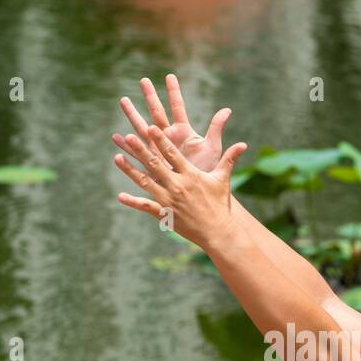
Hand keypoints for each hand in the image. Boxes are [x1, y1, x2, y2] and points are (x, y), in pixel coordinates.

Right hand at [113, 74, 232, 173]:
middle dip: (150, 96)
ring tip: (123, 100)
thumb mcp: (212, 148)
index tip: (170, 76)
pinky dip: (126, 146)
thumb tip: (227, 110)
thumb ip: (216, 129)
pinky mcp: (152, 164)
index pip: (178, 108)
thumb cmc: (208, 170)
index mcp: (184, 132)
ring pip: (143, 128)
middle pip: (157, 113)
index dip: (174, 93)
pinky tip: (116, 138)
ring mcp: (159, 149)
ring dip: (133, 115)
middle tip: (144, 80)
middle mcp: (169, 138)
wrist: (200, 192)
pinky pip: (137, 153)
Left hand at [114, 123, 247, 248]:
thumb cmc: (221, 204)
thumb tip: (243, 144)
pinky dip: (133, 202)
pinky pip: (145, 206)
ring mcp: (169, 200)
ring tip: (117, 157)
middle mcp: (177, 185)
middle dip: (141, 149)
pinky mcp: (165, 214)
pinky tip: (120, 196)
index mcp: (190, 175)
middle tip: (128, 136)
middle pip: (155, 164)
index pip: (172, 153)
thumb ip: (229, 159)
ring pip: (145, 182)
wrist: (218, 232)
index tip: (150, 128)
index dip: (161, 140)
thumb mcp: (223, 180)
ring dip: (130, 170)